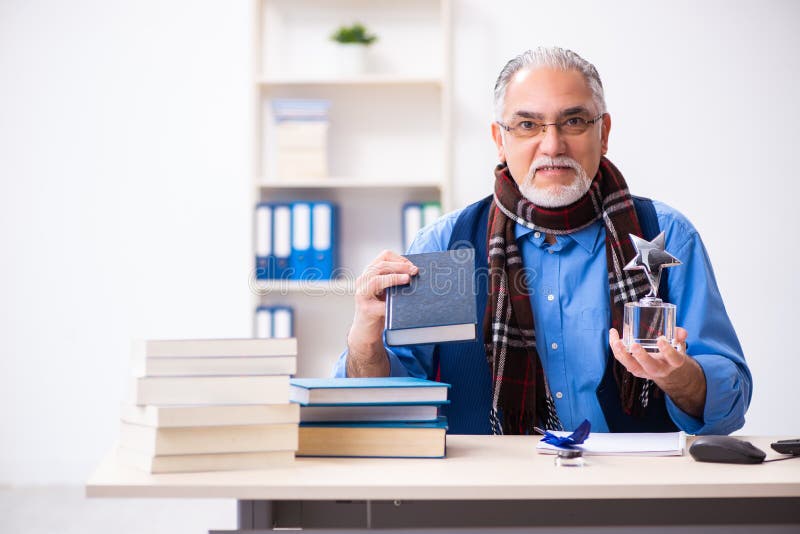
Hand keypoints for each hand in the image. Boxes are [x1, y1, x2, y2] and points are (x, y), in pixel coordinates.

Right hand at [346, 250, 417, 375]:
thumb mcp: (387, 290)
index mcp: (370, 273)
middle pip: (381, 266)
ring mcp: (362, 294)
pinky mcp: (366, 309)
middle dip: (400, 267)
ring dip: (394, 278)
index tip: (412, 265)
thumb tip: (417, 273)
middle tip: (415, 271)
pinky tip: (402, 305)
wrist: (366, 331)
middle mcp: (363, 280)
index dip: (399, 258)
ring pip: (376, 280)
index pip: (384, 256)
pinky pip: (380, 305)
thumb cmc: (379, 308)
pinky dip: (391, 304)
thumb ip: (396, 280)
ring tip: (408, 280)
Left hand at [608, 327, 688, 380]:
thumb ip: (678, 336)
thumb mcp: (678, 343)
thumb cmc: (670, 351)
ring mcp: (645, 371)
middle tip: (634, 345)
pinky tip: (613, 335)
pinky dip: (616, 349)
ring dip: (623, 355)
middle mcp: (660, 369)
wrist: (664, 367)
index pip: (674, 359)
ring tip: (616, 341)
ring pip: (633, 367)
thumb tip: (681, 332)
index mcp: (673, 362)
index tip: (661, 340)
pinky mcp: (634, 368)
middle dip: (642, 357)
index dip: (668, 351)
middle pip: (651, 367)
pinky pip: (623, 361)